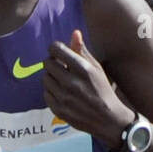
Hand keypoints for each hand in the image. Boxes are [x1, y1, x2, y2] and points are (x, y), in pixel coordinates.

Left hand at [43, 29, 130, 148]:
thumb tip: (74, 32)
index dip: (55, 48)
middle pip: (47, 63)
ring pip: (45, 78)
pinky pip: (46, 93)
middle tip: (60, 67)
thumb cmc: (102, 90)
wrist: (107, 119)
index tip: (58, 52)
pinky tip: (61, 92)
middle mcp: (72, 83)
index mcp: (82, 69)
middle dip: (53, 62)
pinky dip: (51, 91)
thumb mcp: (96, 68)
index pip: (56, 49)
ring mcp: (64, 98)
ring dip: (51, 77)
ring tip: (62, 80)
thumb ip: (82, 50)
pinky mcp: (59, 110)